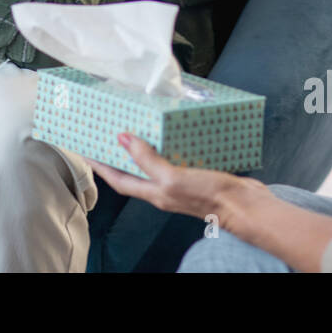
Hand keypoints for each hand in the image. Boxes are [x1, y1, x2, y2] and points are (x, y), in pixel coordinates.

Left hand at [86, 132, 261, 225]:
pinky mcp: (197, 172)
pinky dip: (169, 144)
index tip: (86, 149)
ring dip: (144, 147)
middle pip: (134, 171)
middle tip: (107, 133)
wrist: (245, 206)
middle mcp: (164, 188)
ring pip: (155, 162)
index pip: (118, 179)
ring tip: (135, 126)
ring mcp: (181, 181)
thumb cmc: (209, 196)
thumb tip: (123, 139)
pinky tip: (171, 130)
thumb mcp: (172, 177)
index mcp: (154, 193)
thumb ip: (148, 160)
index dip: (100, 165)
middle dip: (119, 155)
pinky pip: (176, 156)